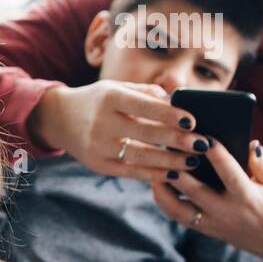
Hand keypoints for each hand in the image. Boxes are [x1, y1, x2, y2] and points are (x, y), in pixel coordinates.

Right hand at [31, 81, 207, 178]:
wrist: (59, 119)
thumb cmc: (98, 100)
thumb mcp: (117, 88)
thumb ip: (147, 94)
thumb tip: (180, 103)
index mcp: (109, 98)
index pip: (144, 106)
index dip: (169, 114)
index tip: (192, 121)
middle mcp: (101, 122)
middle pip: (146, 134)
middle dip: (177, 141)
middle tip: (203, 145)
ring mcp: (97, 146)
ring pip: (140, 156)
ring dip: (170, 161)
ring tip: (193, 162)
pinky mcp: (97, 164)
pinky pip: (130, 171)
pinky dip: (153, 174)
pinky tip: (172, 173)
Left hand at [151, 139, 262, 261]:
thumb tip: (249, 142)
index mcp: (248, 198)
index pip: (229, 174)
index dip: (217, 155)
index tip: (204, 137)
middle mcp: (227, 213)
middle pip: (195, 191)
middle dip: (179, 171)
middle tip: (165, 149)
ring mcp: (213, 224)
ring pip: (178, 209)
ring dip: (163, 188)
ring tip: (154, 168)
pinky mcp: (205, 230)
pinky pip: (178, 216)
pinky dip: (164, 201)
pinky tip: (158, 183)